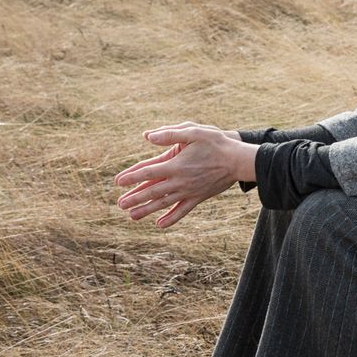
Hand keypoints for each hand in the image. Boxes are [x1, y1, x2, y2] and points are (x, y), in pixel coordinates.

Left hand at [114, 123, 248, 228]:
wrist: (238, 160)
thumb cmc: (216, 143)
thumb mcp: (194, 131)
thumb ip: (170, 134)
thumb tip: (147, 136)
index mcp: (176, 164)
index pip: (148, 172)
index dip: (131, 177)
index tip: (118, 182)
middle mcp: (180, 181)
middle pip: (152, 191)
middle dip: (134, 198)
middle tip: (120, 204)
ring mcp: (189, 191)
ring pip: (163, 203)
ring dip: (146, 210)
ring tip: (131, 216)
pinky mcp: (198, 197)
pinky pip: (182, 211)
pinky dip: (171, 218)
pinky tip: (160, 224)